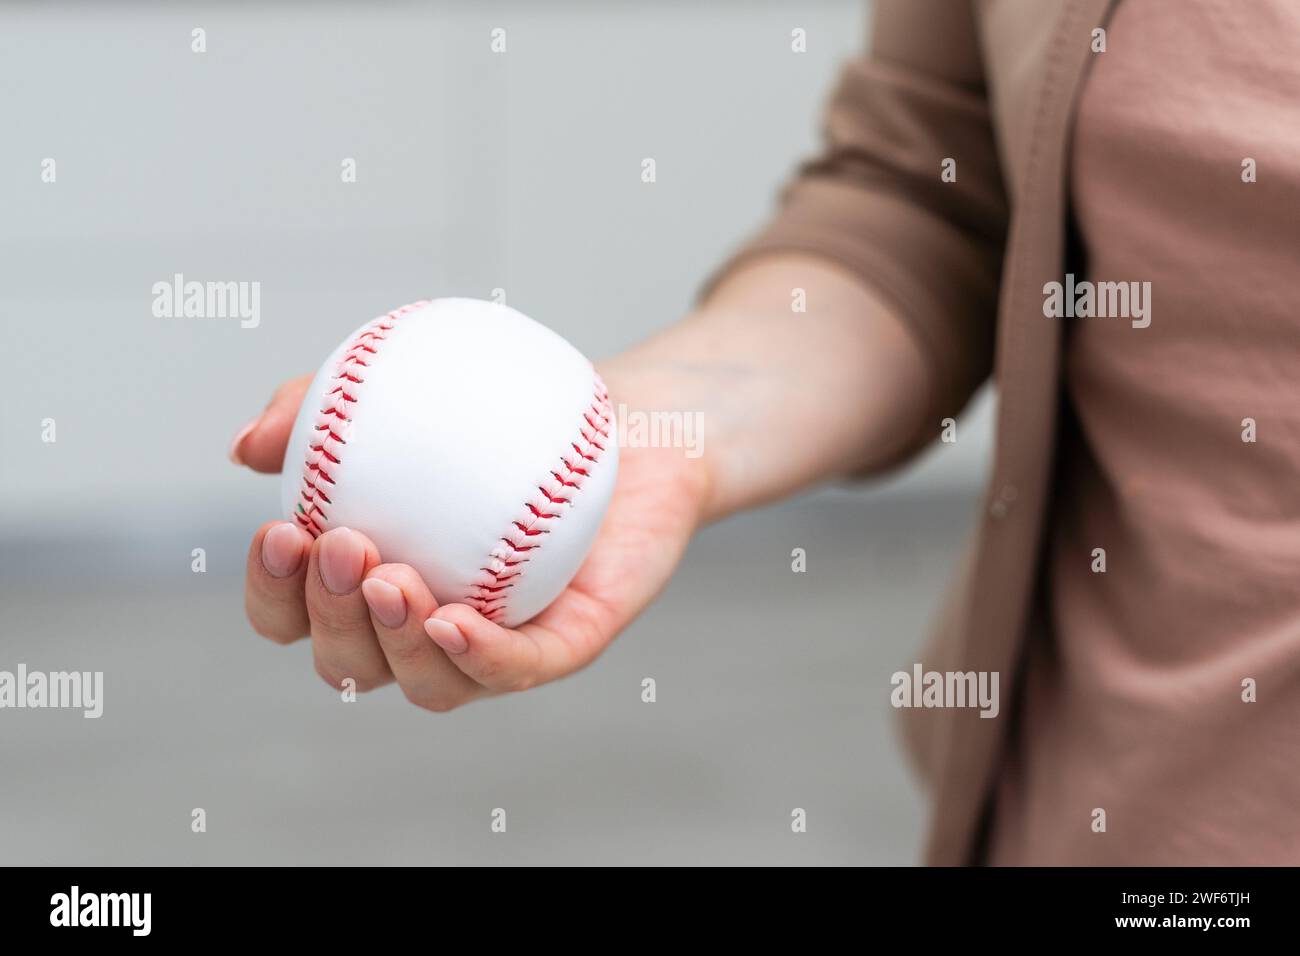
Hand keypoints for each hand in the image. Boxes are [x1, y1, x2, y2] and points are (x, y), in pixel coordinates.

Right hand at [232, 368, 710, 710]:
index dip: (273, 593)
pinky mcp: (568, 643)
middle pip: (350, 661)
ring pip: (428, 683)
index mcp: (374, 585)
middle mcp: (427, 627)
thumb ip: (316, 410)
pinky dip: (479, 656)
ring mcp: (497, 644)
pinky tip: (455, 620)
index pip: (297, 615)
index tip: (278, 530)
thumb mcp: (407, 390)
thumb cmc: (510, 412)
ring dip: (395, 642)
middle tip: (344, 546)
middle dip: (330, 617)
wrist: (632, 418)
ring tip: (392, 579)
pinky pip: (517, 669)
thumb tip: (244, 447)